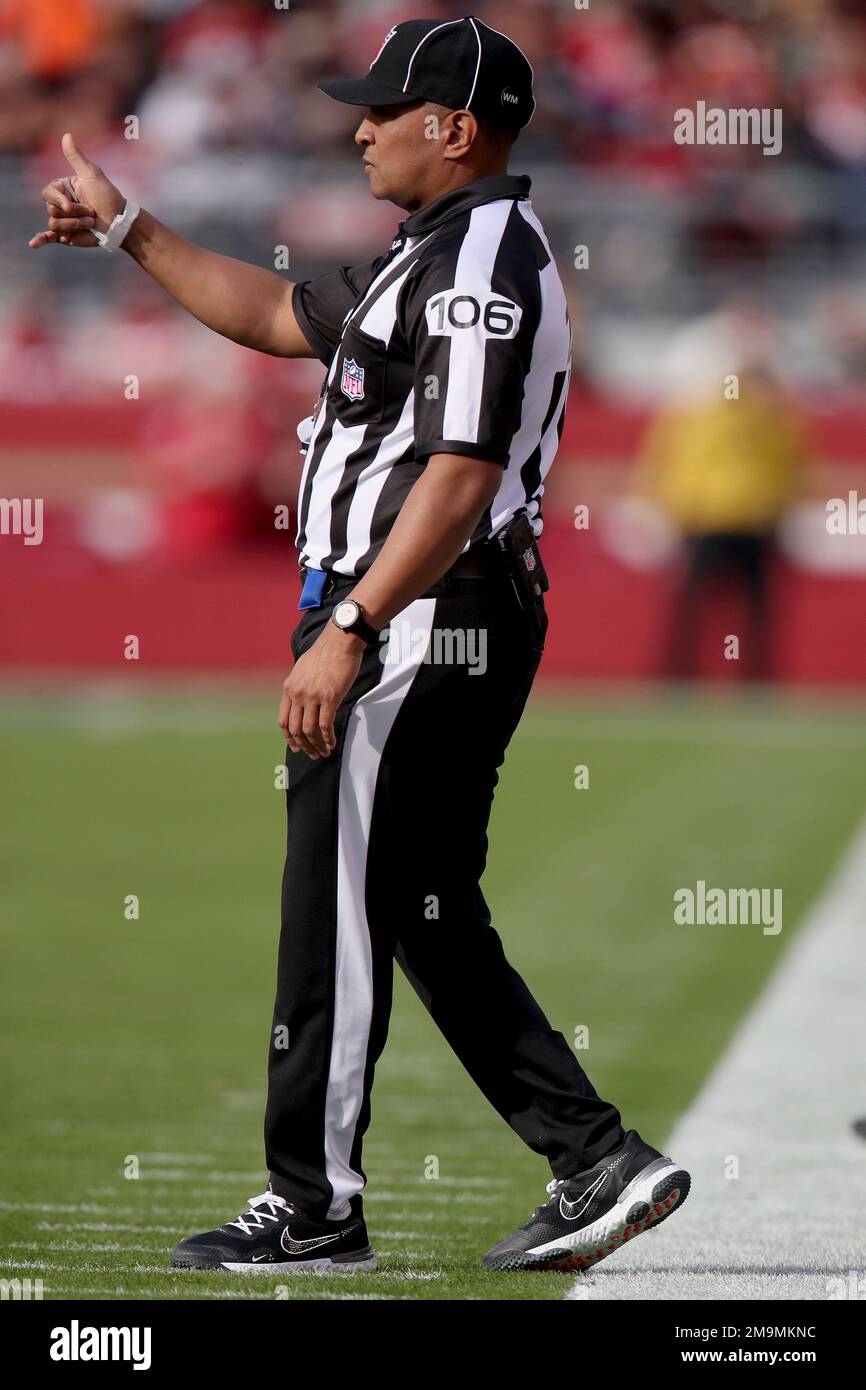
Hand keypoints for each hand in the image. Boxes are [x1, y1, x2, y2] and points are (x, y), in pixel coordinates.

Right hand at [29, 133, 125, 249]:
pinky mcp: (67, 236)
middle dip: (72, 212)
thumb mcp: (92, 174)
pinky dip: (40, 240)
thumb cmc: (108, 196)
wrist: (119, 222)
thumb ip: (76, 158)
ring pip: (54, 224)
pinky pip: (49, 237)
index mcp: (63, 189)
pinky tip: (34, 244)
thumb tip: (66, 135)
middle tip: (91, 212)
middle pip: (51, 209)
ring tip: (90, 222)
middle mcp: (61, 204)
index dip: (57, 200)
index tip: (69, 204)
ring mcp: (63, 221)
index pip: (47, 193)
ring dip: (74, 224)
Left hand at [278, 624, 365, 758]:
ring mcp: (312, 696)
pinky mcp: (329, 697)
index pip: (283, 720)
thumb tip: (302, 703)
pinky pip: (325, 725)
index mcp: (289, 688)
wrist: (339, 642)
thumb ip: (299, 687)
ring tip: (324, 752)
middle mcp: (297, 694)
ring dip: (316, 745)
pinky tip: (331, 743)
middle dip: (304, 746)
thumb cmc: (325, 654)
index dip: (289, 738)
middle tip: (313, 754)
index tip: (296, 746)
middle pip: (295, 729)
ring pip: (309, 730)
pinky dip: (327, 737)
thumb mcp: (302, 670)